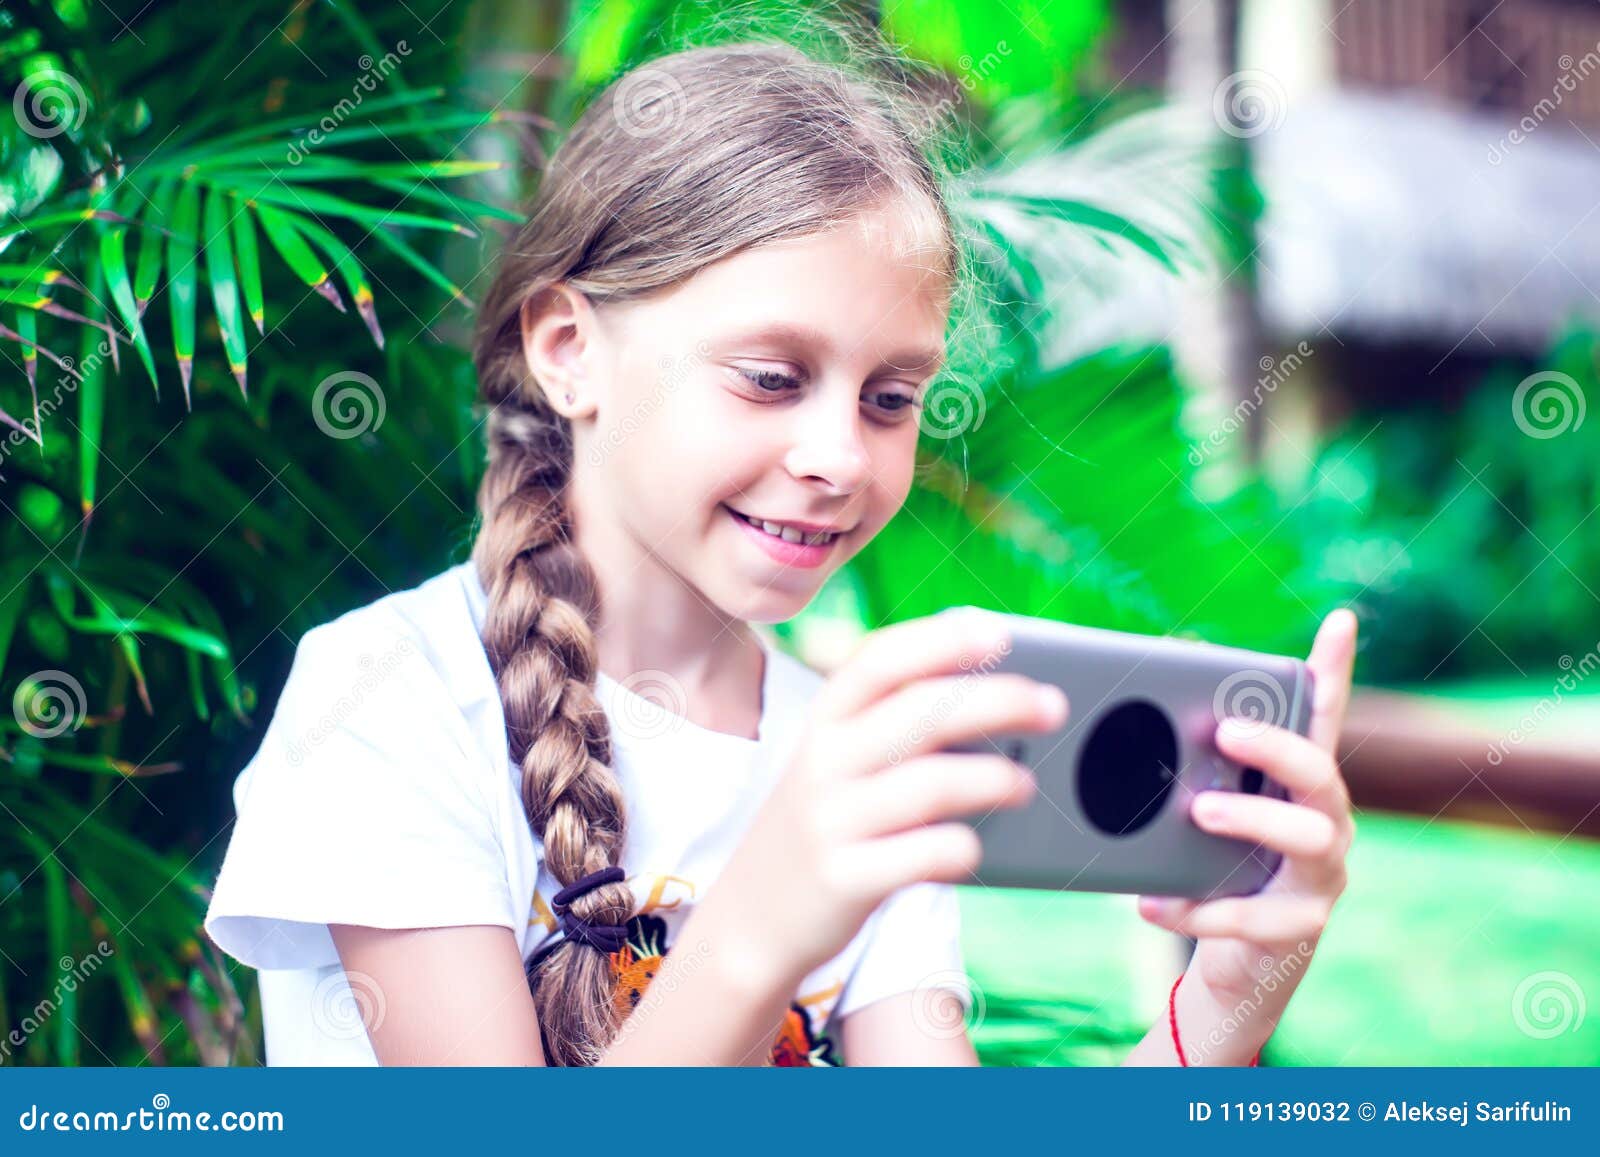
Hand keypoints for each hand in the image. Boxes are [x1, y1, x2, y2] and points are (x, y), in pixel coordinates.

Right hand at [699, 609, 1066, 989]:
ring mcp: (831, 821)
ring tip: (1027, 786)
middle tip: (1053, 706)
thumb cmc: (830, 821)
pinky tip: (973, 847)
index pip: (880, 660)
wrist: (755, 916)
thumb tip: (1002, 694)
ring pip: (930, 784)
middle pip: (921, 714)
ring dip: (994, 780)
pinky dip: (960, 848)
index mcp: (825, 719)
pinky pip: (921, 856)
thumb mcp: (839, 761)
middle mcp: (823, 761)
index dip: (940, 641)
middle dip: (997, 701)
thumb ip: (897, 724)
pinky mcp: (844, 879)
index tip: (999, 633)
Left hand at [1136, 609, 1358, 1017]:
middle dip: (1276, 748)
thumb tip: (1126, 715)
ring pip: (1307, 839)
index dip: (1335, 669)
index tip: (1338, 619)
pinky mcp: (1298, 927)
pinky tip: (1152, 904)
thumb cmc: (1219, 866)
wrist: (1237, 960)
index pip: (1323, 718)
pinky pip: (1251, 915)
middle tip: (1225, 733)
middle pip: (1320, 773)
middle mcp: (1325, 822)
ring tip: (1199, 813)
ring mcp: (1320, 876)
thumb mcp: (1204, 813)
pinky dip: (1197, 909)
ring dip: (1251, 820)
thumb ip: (1190, 771)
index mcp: (1299, 785)